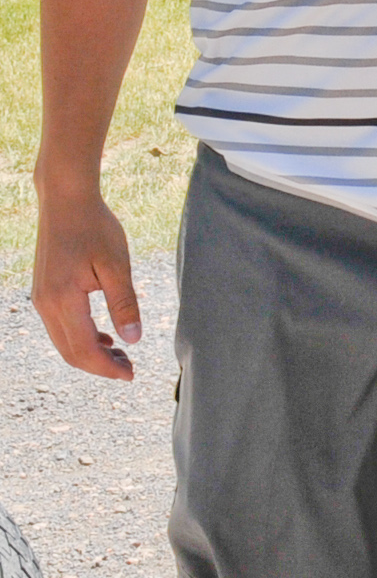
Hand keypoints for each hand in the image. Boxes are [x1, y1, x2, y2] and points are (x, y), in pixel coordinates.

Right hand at [32, 188, 141, 381]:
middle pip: (70, 352)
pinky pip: (61, 326)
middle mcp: (45, 305)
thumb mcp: (117, 265)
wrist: (66, 201)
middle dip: (99, 365)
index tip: (131, 375)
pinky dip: (81, 336)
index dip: (107, 368)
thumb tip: (132, 340)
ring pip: (64, 341)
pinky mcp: (45, 291)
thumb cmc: (95, 228)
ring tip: (121, 354)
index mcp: (63, 301)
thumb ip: (124, 304)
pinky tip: (104, 335)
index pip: (83, 350)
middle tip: (129, 369)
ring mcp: (41, 299)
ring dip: (91, 352)